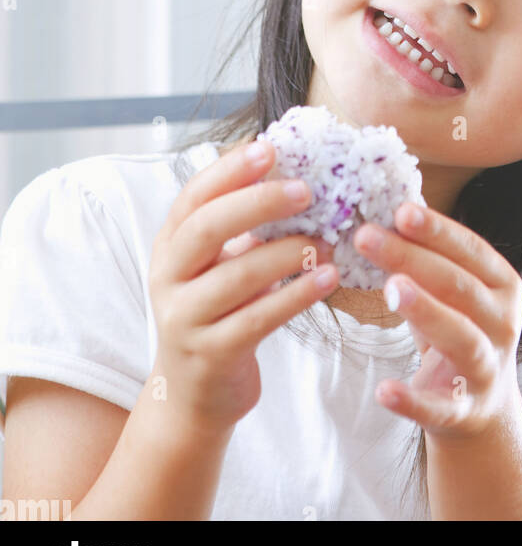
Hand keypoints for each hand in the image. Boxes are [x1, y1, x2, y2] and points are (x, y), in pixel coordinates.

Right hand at [148, 138, 339, 434]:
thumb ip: (244, 228)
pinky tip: (328, 278)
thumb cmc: (219, 313)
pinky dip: (296, 295)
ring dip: (289, 253)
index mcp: (170, 245)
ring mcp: (184, 319)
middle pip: (207, 228)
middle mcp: (169, 278)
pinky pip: (258, 318)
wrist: (194, 396)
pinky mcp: (210, 355)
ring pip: (237, 276)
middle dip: (257, 203)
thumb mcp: (219, 265)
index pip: (194, 197)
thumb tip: (299, 173)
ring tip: (329, 241)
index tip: (269, 148)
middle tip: (306, 190)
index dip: (229, 170)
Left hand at [353, 204, 521, 438]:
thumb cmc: (458, 329)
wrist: (484, 408)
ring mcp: (487, 368)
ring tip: (390, 287)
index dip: (436, 229)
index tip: (399, 210)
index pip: (470, 250)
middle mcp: (503, 323)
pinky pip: (439, 406)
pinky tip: (383, 390)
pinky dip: (412, 400)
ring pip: (461, 338)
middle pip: (458, 286)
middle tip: (367, 235)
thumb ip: (428, 258)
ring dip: (426, 311)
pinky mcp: (466, 411)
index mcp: (502, 286)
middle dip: (412, 258)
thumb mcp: (452, 292)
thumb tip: (383, 208)